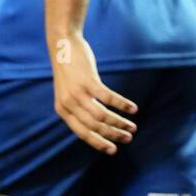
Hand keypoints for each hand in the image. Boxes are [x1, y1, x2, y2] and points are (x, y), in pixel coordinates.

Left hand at [50, 35, 138, 154]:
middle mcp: (68, 104)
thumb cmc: (69, 69)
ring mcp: (77, 93)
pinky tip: (133, 108)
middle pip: (94, 126)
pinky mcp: (88, 81)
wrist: (62, 44)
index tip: (113, 150)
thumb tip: (96, 123)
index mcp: (62, 110)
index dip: (99, 143)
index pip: (82, 133)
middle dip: (113, 134)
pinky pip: (108, 98)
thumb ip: (77, 107)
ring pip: (102, 115)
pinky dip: (122, 105)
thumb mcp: (67, 91)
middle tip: (128, 138)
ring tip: (132, 126)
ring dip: (119, 123)